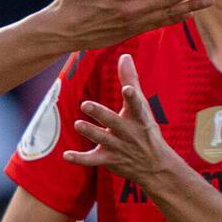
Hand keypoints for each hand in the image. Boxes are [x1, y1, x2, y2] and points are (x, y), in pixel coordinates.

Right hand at [45, 0, 216, 50]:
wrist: (60, 32)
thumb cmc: (69, 1)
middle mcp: (128, 10)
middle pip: (167, 1)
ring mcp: (131, 23)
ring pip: (167, 15)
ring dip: (190, 7)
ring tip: (209, 0)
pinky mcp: (130, 33)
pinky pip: (158, 24)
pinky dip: (175, 18)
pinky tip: (189, 13)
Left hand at [64, 54, 177, 185]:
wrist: (155, 166)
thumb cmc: (145, 129)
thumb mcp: (142, 107)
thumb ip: (131, 81)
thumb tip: (124, 55)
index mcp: (138, 117)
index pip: (137, 105)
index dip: (132, 97)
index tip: (128, 89)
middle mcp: (128, 131)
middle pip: (113, 122)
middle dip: (101, 114)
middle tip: (86, 105)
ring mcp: (118, 147)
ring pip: (102, 139)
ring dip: (90, 132)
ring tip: (77, 124)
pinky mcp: (109, 159)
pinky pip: (92, 160)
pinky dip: (79, 158)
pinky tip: (66, 155)